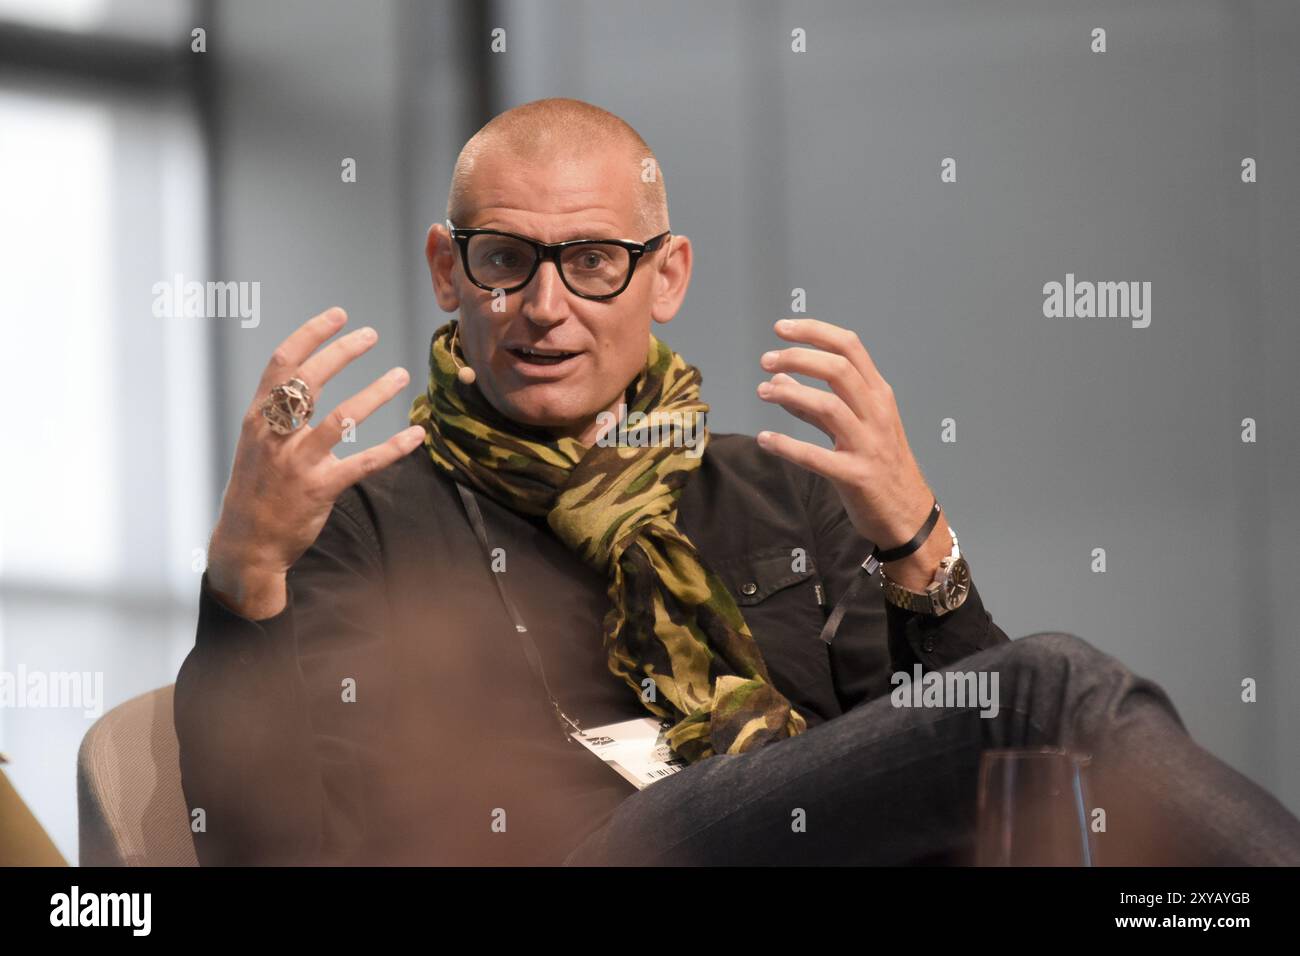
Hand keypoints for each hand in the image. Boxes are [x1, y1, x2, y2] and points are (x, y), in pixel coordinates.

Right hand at [207, 307, 426, 618]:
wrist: (247, 541)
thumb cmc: (256, 487)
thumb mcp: (257, 442)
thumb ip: (280, 412)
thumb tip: (305, 378)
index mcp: (259, 417)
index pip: (282, 362)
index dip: (311, 334)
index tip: (338, 315)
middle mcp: (276, 434)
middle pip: (311, 379)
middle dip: (343, 352)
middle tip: (371, 334)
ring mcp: (298, 461)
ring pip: (343, 417)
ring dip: (376, 392)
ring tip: (401, 374)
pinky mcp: (320, 488)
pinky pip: (364, 463)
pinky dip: (394, 448)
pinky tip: (416, 435)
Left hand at [754, 317, 950, 588]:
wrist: (909, 515)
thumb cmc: (879, 466)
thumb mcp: (854, 426)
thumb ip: (815, 404)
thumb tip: (777, 380)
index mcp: (879, 395)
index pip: (849, 347)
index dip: (814, 332)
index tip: (781, 328)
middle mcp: (877, 413)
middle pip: (838, 369)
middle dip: (798, 357)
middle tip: (766, 360)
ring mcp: (869, 444)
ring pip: (829, 406)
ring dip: (791, 394)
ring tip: (762, 391)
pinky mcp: (856, 476)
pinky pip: (817, 457)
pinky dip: (787, 445)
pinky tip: (764, 438)